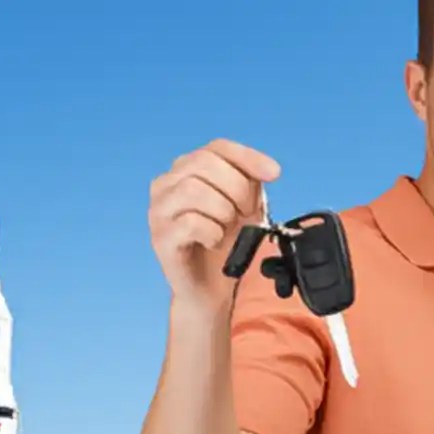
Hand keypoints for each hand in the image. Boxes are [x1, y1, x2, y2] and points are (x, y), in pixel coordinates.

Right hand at [148, 138, 280, 310]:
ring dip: (222, 211)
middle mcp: (168, 183)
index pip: (218, 147)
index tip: (274, 174)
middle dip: (235, 188)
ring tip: (226, 228)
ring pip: (193, 190)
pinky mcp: (160, 237)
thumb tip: (267, 170)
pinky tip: (214, 242)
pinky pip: (190, 223)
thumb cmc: (226, 244)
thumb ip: (251, 184)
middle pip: (204, 164)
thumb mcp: (246, 208)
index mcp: (189, 170)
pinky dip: (212, 232)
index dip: (248, 157)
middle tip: (243, 213)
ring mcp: (160, 210)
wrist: (213, 287)